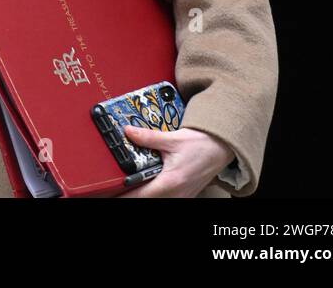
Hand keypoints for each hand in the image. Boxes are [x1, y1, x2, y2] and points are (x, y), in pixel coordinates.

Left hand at [115, 126, 233, 197]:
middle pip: (148, 199)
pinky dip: (154, 193)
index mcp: (171, 181)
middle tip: (117, 186)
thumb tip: (129, 132)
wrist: (219, 148)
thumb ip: (148, 137)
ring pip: (156, 200)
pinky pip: (166, 198)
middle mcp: (177, 193)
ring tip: (130, 184)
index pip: (141, 195)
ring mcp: (182, 196)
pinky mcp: (185, 194)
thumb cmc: (200, 144)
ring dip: (143, 193)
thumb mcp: (171, 138)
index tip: (112, 192)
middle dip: (131, 194)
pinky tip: (148, 183)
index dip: (124, 194)